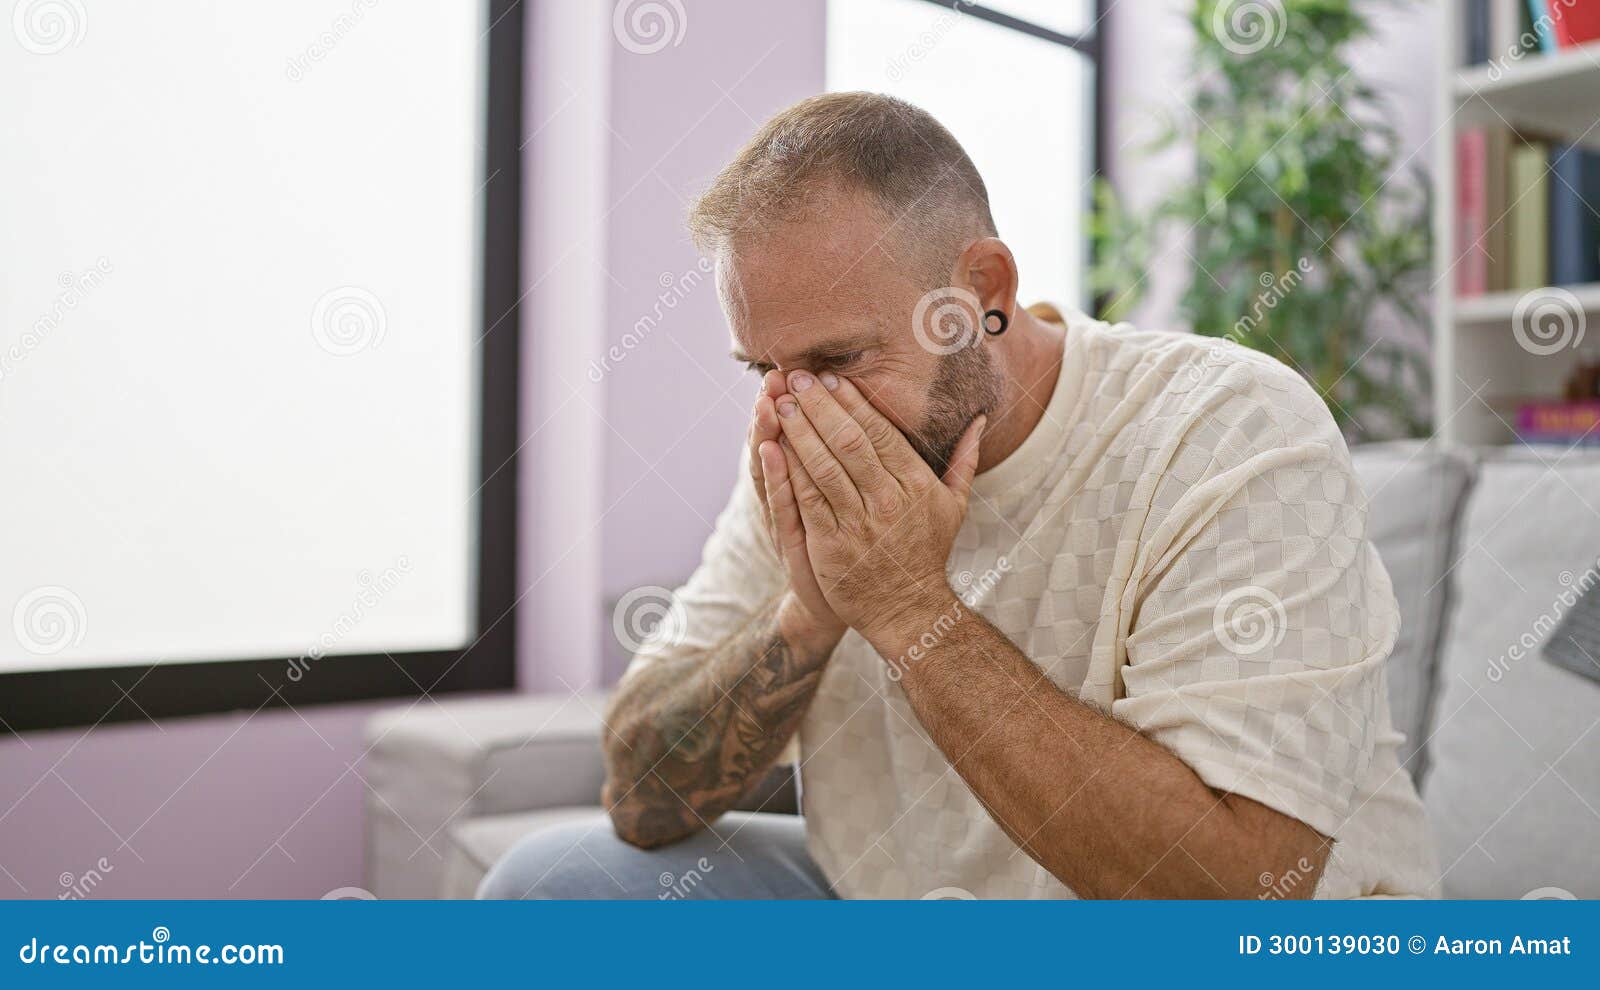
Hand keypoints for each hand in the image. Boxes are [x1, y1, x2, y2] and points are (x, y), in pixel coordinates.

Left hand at [757, 370, 983, 642]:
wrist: (908, 610)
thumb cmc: (927, 552)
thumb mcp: (954, 506)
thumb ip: (964, 459)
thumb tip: (979, 419)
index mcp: (916, 485)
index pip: (880, 431)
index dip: (851, 402)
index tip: (829, 377)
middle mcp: (888, 500)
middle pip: (848, 440)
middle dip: (819, 405)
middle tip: (796, 377)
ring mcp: (858, 524)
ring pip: (823, 465)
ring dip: (798, 430)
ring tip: (779, 403)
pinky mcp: (831, 545)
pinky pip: (807, 499)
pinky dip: (788, 470)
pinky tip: (772, 446)